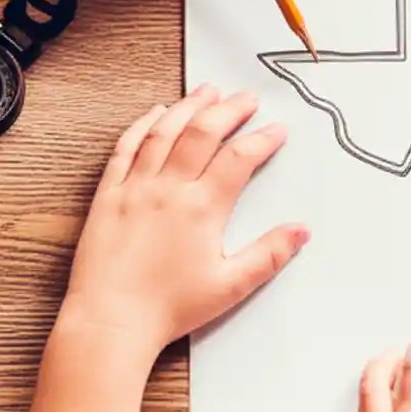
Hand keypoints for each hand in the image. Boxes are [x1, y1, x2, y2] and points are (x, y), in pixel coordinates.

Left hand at [60, 85, 308, 349]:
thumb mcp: (230, 286)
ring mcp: (134, 188)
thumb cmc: (169, 308)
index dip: (262, 140)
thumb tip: (302, 230)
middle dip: (229, 110)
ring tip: (207, 90)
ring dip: (188, 106)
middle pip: (203, 133)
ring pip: (164, 132)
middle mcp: (168, 189)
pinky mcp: (108, 196)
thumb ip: (268, 254)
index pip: (239, 159)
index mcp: (202, 208)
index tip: (277, 130)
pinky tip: (155, 113)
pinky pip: (125, 148)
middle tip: (247, 98)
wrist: (110, 321)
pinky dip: (142, 125)